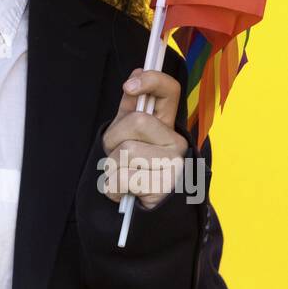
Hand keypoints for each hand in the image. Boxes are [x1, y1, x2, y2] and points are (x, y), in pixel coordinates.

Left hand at [100, 68, 188, 209]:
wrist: (145, 213)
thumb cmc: (135, 170)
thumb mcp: (129, 136)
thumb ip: (130, 109)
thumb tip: (135, 75)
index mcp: (166, 124)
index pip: (169, 91)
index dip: (152, 80)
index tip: (129, 85)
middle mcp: (176, 141)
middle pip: (135, 122)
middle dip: (113, 140)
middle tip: (117, 156)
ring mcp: (174, 164)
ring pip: (125, 152)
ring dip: (111, 168)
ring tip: (122, 178)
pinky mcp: (165, 187)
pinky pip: (123, 179)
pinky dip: (113, 188)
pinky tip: (123, 193)